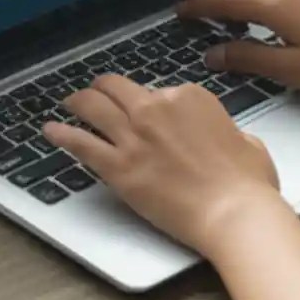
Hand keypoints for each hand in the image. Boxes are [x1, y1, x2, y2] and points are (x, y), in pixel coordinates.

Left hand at [43, 75, 283, 255]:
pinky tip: (50, 131)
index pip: (158, 91)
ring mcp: (134, 136)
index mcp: (189, 96)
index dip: (152, 103)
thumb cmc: (247, 184)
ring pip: (93, 107)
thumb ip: (230, 131)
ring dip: (78, 102)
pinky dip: (61, 134)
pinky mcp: (118, 167)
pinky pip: (80, 143)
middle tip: (97, 94)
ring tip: (70, 104)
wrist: (233, 212)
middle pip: (118, 87)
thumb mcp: (249, 142)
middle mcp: (157, 108)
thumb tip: (228, 137)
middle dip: (105, 88)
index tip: (148, 114)